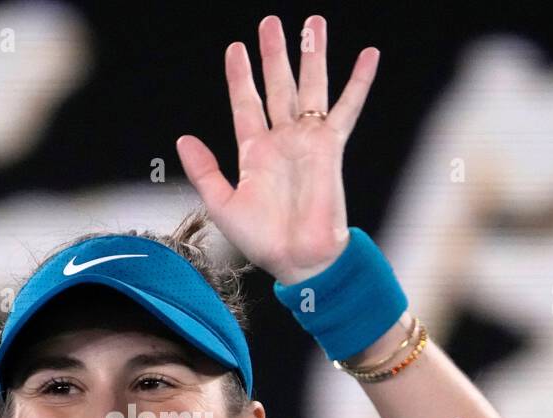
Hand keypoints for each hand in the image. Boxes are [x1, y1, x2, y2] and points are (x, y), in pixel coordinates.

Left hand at [176, 14, 379, 284]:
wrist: (298, 258)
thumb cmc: (262, 241)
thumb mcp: (222, 204)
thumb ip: (204, 170)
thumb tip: (183, 139)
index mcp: (254, 153)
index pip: (245, 104)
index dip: (240, 77)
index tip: (235, 48)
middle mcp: (282, 141)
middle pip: (277, 86)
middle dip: (274, 55)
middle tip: (270, 22)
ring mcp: (307, 141)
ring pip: (310, 87)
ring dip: (312, 55)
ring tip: (312, 23)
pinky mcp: (331, 147)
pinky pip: (347, 107)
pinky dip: (358, 82)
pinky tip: (368, 55)